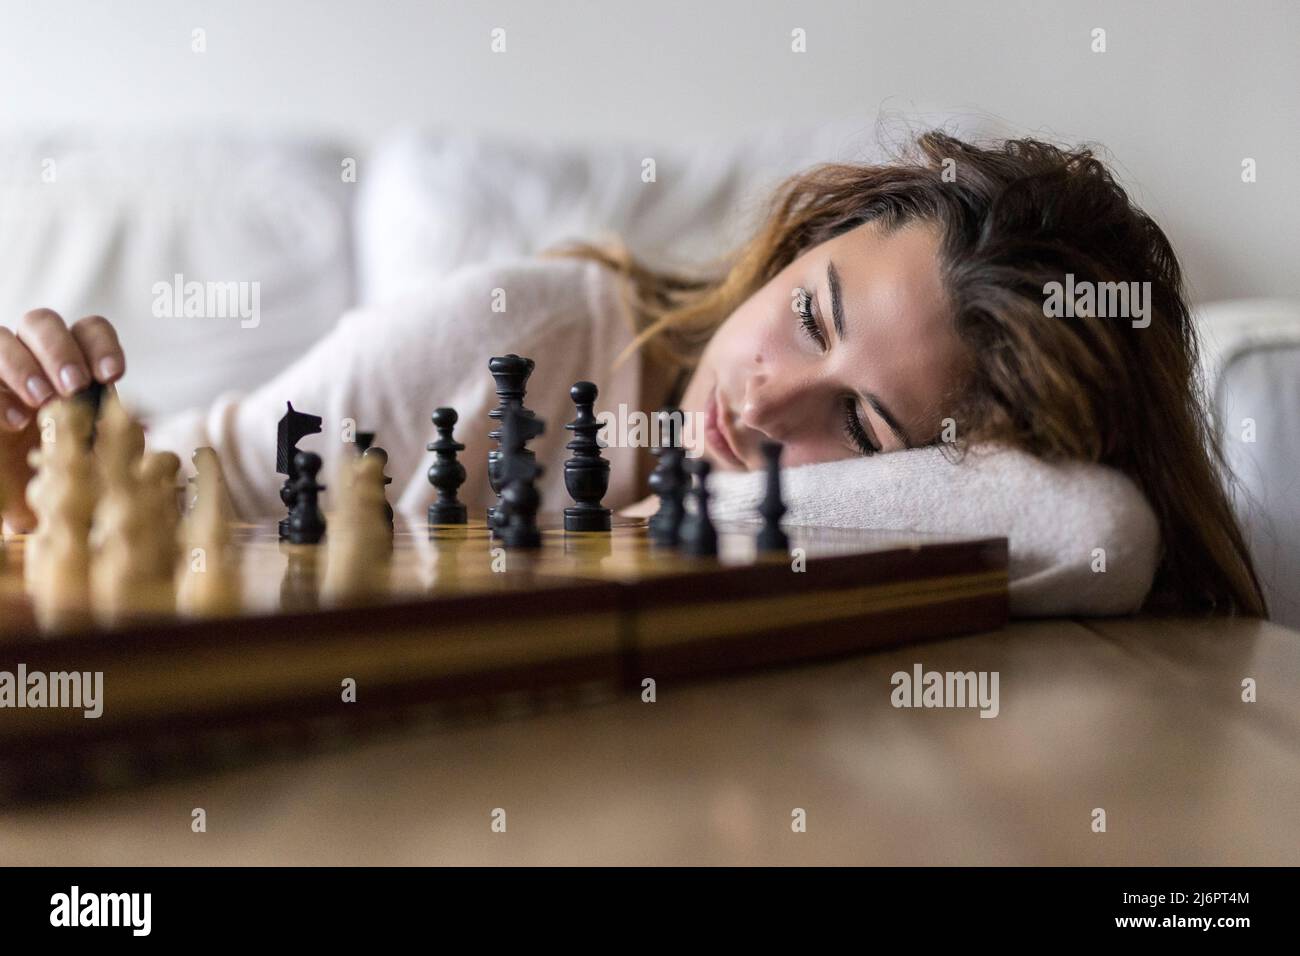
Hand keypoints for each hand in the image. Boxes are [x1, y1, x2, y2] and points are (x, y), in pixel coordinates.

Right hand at [0, 309, 124, 531]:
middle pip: (41, 322)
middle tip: (73, 386)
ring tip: (41, 401)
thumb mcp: (100, 456)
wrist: (32, 501)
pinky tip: (16, 421)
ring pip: (1, 337)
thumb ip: (117, 433)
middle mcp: (33, 359)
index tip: (112, 375)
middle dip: (60, 351)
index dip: (101, 344)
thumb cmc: (70, 475)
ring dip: (23, 365)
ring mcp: (1, 375)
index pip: (88, 330)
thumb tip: (140, 423)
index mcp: (73, 364)